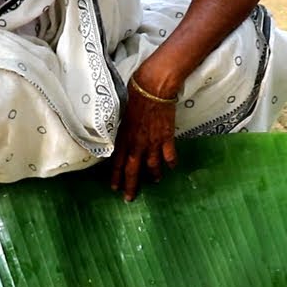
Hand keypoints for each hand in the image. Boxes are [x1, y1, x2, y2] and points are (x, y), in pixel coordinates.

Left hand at [110, 81, 177, 200]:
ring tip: (155, 180)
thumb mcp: (121, 114)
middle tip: (129, 198)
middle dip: (131, 186)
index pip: (117, 162)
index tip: (114, 188)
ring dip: (153, 175)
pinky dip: (171, 162)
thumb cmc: (134, 95)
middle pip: (132, 170)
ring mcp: (152, 142)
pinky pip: (169, 155)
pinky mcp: (166, 137)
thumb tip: (120, 136)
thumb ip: (121, 129)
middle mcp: (137, 144)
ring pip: (152, 166)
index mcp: (123, 137)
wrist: (153, 88)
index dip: (115, 176)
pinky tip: (172, 167)